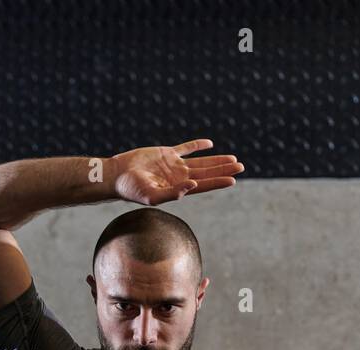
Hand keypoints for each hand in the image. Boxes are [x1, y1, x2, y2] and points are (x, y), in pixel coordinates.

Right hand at [110, 139, 243, 205]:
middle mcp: (179, 177)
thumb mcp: (151, 196)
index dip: (218, 181)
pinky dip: (197, 146)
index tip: (233, 179)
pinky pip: (185, 148)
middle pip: (206, 173)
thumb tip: (192, 187)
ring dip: (216, 160)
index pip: (203, 185)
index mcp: (178, 188)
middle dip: (223, 170)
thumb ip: (172, 194)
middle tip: (241, 166)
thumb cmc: (132, 189)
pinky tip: (209, 144)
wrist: (117, 175)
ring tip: (234, 159)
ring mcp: (173, 165)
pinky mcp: (165, 154)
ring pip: (200, 162)